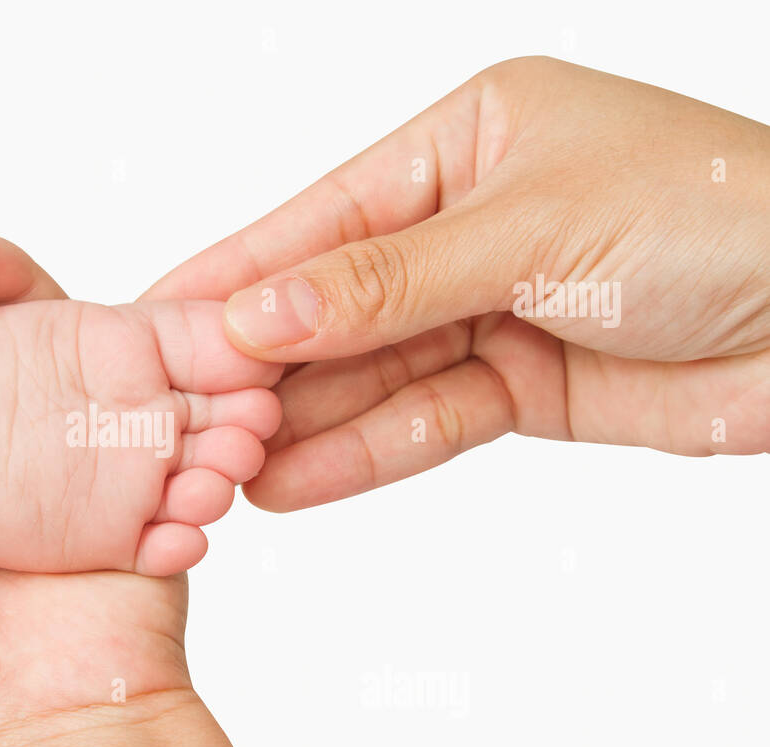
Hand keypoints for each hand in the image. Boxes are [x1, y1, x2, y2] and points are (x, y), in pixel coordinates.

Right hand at [146, 57, 769, 510]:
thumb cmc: (718, 219)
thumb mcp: (530, 230)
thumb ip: (386, 283)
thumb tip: (260, 310)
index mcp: (467, 143)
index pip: (323, 217)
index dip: (238, 272)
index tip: (155, 316)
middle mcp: (469, 223)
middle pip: (338, 303)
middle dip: (267, 361)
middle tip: (184, 413)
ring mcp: (494, 307)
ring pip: (375, 372)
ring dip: (305, 421)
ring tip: (229, 465)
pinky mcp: (523, 383)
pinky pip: (427, 419)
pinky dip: (367, 453)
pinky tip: (298, 482)